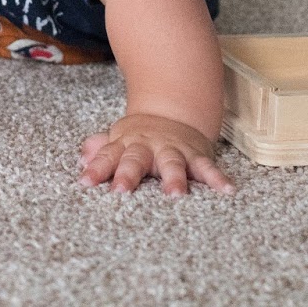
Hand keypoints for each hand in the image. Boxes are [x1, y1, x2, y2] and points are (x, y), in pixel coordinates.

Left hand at [79, 113, 233, 195]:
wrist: (174, 111)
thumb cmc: (141, 136)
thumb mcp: (118, 139)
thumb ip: (100, 149)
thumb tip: (81, 159)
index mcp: (126, 144)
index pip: (107, 156)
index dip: (95, 169)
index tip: (84, 183)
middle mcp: (148, 147)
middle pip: (135, 159)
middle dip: (128, 174)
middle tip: (121, 191)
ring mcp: (172, 150)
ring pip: (172, 163)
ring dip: (173, 178)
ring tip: (175, 195)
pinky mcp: (195, 154)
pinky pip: (207, 167)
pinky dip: (217, 178)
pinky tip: (226, 190)